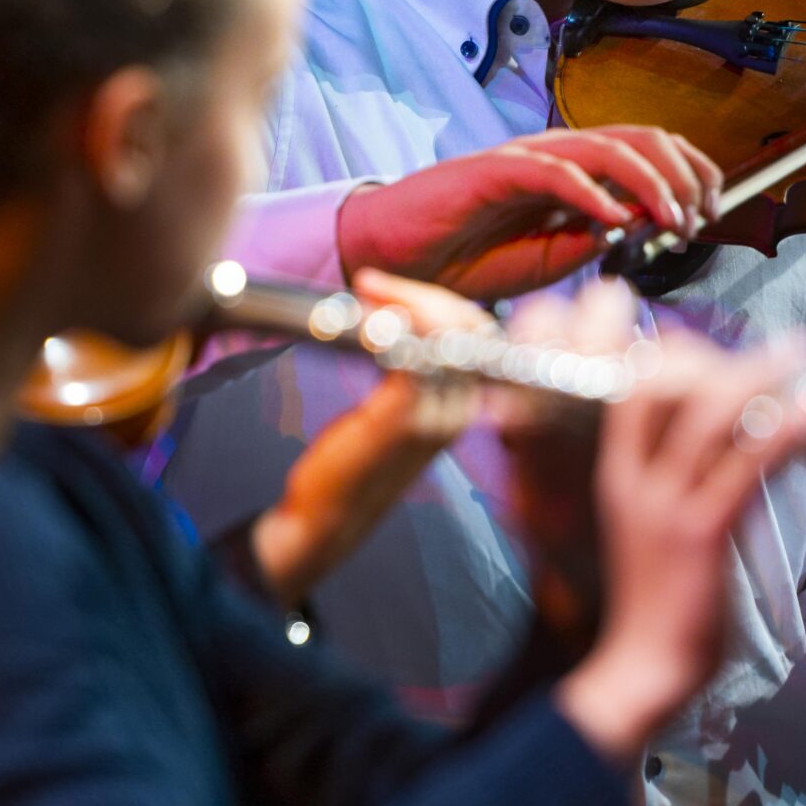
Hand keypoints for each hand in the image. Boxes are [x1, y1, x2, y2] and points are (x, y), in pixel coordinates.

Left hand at [248, 271, 487, 607]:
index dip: (438, 300)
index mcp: (464, 407)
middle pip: (467, 328)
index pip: (476, 334)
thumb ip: (408, 372)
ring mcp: (436, 417)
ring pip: (444, 335)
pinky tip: (364, 323)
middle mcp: (460, 411)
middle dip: (421, 293)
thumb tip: (394, 317)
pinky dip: (391, 327)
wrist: (328, 520)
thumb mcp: (394, 414)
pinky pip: (413, 356)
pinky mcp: (404, 420)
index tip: (389, 287)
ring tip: (366, 295)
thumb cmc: (354, 464)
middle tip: (372, 285)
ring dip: (403, 303)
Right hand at [334, 126, 723, 301]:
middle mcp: (555, 156)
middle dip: (683, 173)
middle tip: (699, 216)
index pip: (647, 151)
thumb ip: (588, 245)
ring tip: (671, 218)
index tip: (710, 212)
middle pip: (639, 137)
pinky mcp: (494, 171)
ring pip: (607, 146)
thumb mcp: (544, 263)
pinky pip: (554, 171)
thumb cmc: (463, 259)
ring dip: (651, 182)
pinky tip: (614, 221)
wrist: (394, 259)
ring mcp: (526, 158)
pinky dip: (593, 194)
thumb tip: (638, 231)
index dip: (689, 174)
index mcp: (573, 174)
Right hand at [516, 288, 805, 764]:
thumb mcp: (647, 532)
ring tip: (800, 352)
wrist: (639, 671)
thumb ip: (675, 487)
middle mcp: (634, 481)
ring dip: (758, 372)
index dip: (665, 354)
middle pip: (657, 385)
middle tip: (770, 347)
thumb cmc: (650, 607)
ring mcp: (664, 505)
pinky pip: (743, 465)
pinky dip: (782, 428)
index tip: (709, 342)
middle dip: (711, 350)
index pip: (627, 391)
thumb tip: (731, 449)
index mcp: (616, 478)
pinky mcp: (700, 533)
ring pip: (704, 413)